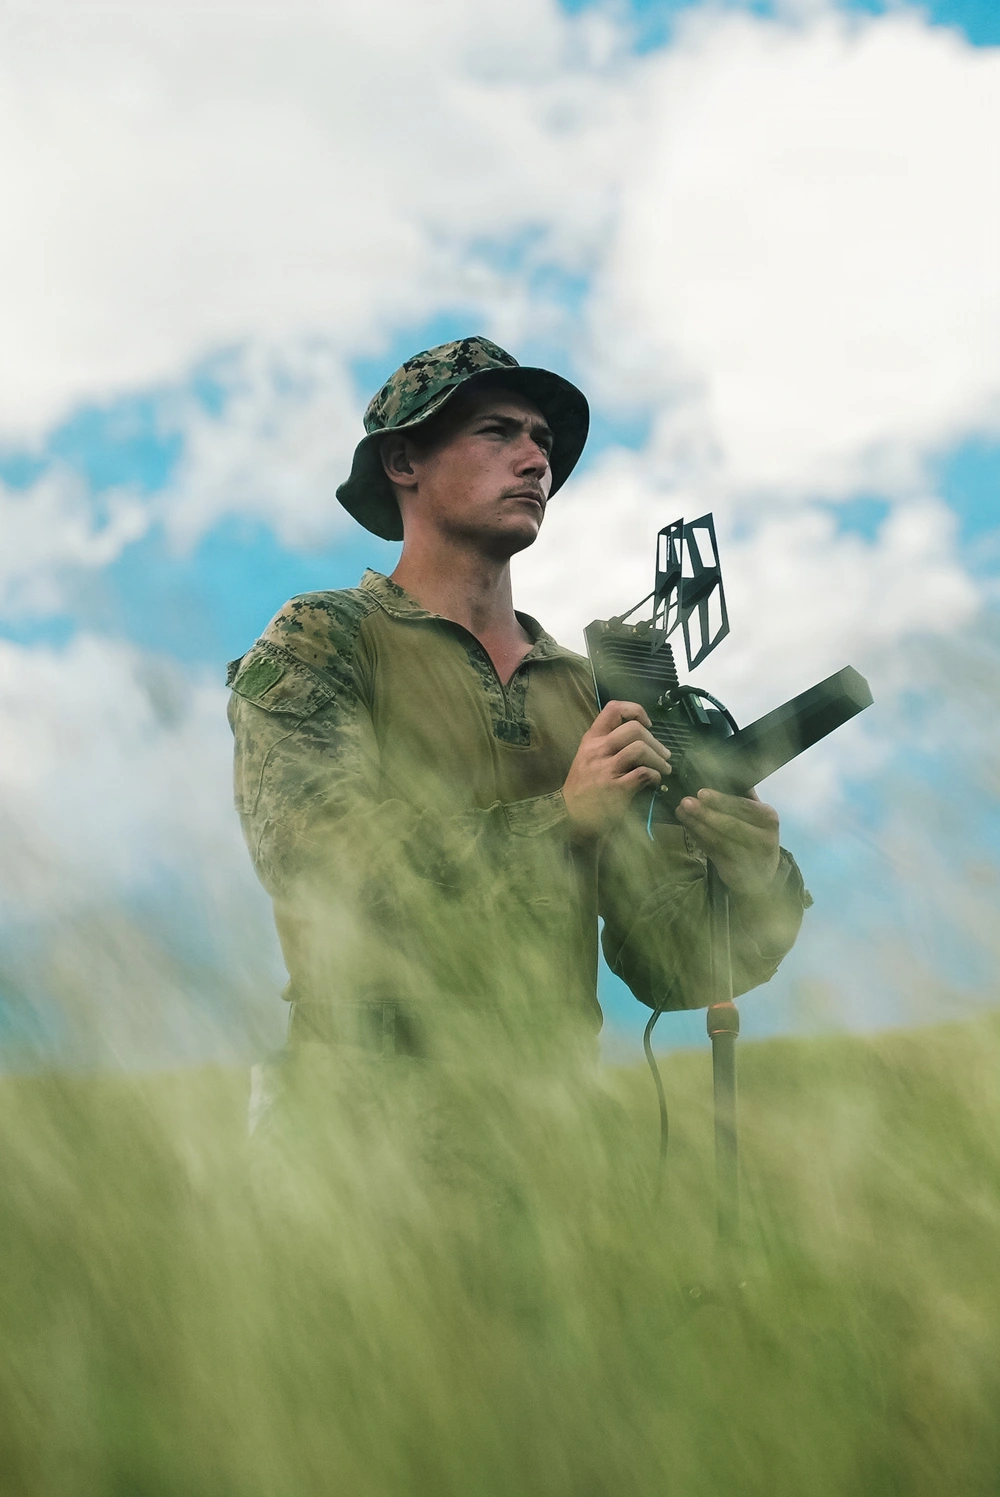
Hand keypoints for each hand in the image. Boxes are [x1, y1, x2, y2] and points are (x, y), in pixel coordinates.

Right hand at [563, 700, 671, 839]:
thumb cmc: (583, 786)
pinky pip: (643, 773)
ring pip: (640, 749)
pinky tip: (654, 781)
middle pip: (634, 729)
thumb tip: (641, 738)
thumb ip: (608, 744)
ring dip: (658, 759)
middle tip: (664, 754)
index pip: (613, 709)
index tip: (647, 724)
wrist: (569, 816)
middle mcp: (598, 750)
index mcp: (592, 739)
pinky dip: (655, 776)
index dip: (635, 711)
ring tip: (664, 768)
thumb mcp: (588, 757)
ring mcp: (606, 769)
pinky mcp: (616, 788)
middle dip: (655, 741)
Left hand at [674, 788, 780, 897]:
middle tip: (685, 802)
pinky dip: (698, 837)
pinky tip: (687, 826)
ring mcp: (749, 857)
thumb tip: (727, 774)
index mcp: (768, 818)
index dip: (721, 800)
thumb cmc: (757, 835)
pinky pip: (712, 851)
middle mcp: (763, 838)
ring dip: (696, 824)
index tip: (701, 793)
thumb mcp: (758, 816)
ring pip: (718, 838)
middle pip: (730, 824)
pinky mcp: (733, 870)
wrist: (762, 873)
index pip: (743, 807)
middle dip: (705, 813)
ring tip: (681, 812)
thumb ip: (745, 798)